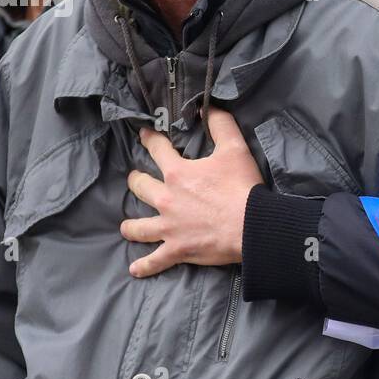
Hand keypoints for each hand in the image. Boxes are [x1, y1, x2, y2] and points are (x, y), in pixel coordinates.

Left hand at [121, 107, 263, 276]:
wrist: (251, 226)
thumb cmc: (242, 188)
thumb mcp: (235, 149)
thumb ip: (221, 125)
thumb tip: (208, 108)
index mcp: (178, 174)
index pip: (157, 150)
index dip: (150, 140)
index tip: (145, 135)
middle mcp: (166, 199)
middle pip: (140, 188)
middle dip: (136, 181)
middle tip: (136, 180)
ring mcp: (168, 227)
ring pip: (138, 227)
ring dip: (131, 227)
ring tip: (128, 227)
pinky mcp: (176, 249)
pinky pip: (155, 260)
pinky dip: (145, 266)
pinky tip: (136, 270)